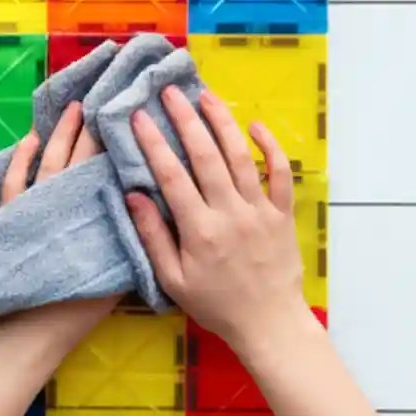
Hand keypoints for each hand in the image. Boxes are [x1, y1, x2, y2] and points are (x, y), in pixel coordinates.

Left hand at [0, 101, 120, 343]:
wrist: (32, 328)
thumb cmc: (79, 306)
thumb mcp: (117, 272)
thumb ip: (131, 237)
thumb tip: (143, 203)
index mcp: (93, 213)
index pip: (107, 168)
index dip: (118, 142)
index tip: (131, 117)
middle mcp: (64, 201)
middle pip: (80, 156)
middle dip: (93, 126)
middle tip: (105, 100)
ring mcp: (35, 205)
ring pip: (50, 159)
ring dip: (62, 132)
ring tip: (75, 108)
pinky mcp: (12, 215)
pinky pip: (16, 178)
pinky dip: (23, 156)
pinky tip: (31, 139)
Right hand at [125, 86, 312, 353]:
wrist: (268, 323)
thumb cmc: (216, 305)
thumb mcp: (173, 280)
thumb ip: (153, 236)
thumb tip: (133, 195)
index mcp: (200, 230)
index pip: (171, 175)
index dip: (153, 142)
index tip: (138, 116)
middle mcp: (230, 213)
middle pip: (205, 155)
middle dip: (185, 119)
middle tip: (169, 92)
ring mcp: (260, 211)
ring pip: (240, 156)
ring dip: (222, 122)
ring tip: (205, 96)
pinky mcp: (283, 214)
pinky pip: (280, 173)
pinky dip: (270, 146)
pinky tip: (254, 124)